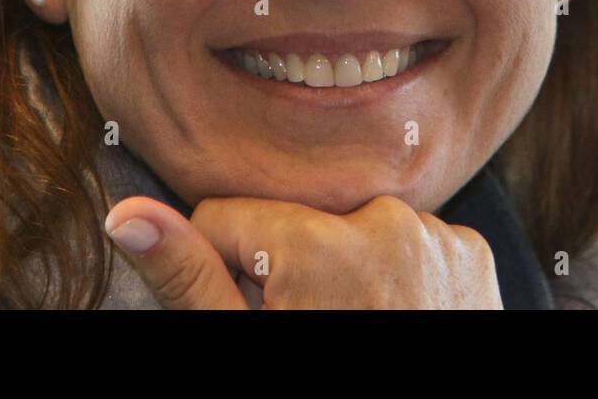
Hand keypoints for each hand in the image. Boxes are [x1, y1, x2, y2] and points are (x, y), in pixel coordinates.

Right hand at [104, 193, 503, 308]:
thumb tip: (125, 216)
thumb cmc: (323, 394)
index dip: (224, 269)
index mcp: (317, 243)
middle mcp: (383, 221)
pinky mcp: (471, 251)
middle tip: (310, 326)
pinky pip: (414, 241)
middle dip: (290, 266)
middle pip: (298, 223)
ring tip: (355, 326)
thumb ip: (188, 277)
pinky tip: (398, 318)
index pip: (227, 216)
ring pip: (357, 229)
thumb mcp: (244, 346)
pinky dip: (401, 274)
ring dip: (349, 269)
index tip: (250, 310)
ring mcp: (435, 235)